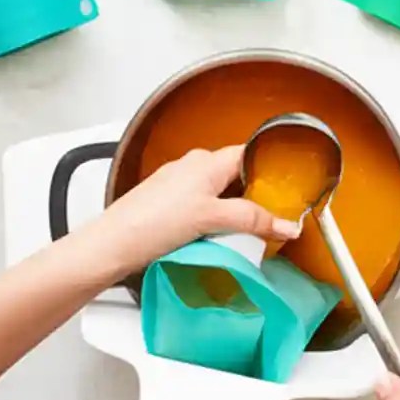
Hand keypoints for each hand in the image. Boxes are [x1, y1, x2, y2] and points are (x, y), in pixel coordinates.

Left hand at [77, 146, 301, 278]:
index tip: (288, 187)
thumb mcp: (213, 219)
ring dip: (233, 209)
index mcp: (206, 160)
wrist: (111, 245)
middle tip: (273, 215)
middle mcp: (192, 166)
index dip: (269, 167)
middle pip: (236, 175)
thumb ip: (253, 220)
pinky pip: (202, 205)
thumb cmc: (155, 223)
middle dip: (255, 194)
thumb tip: (288, 226)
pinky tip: (217, 237)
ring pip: (219, 192)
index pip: (248, 153)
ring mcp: (178, 184)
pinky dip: (214, 218)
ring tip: (247, 231)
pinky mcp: (167, 203)